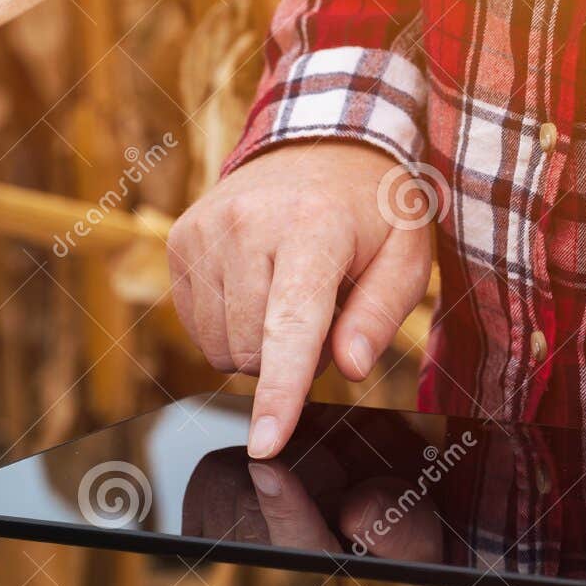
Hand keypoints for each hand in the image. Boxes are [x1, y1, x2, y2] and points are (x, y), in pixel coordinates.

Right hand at [167, 142, 433, 457]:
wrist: (319, 142)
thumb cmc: (370, 211)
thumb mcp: (405, 256)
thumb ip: (381, 315)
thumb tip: (348, 367)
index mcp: (312, 226)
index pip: (291, 325)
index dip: (280, 392)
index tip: (267, 443)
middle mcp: (248, 224)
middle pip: (254, 350)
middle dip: (290, 357)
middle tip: (323, 310)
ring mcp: (206, 230)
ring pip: (222, 347)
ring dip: (259, 344)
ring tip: (289, 292)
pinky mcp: (181, 241)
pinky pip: (198, 329)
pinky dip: (231, 327)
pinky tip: (256, 288)